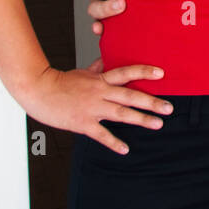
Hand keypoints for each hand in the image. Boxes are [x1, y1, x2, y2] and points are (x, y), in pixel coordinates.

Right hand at [20, 64, 171, 153]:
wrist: (39, 91)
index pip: (126, 73)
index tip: (162, 73)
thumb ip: (98, 67)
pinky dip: (114, 142)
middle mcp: (99, 92)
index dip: (144, 72)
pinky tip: (126, 149)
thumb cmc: (61, 82)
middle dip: (151, 102)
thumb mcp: (83, 72)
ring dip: (140, 119)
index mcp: (100, 79)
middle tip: (169, 107)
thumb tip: (108, 60)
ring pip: (121, 114)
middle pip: (130, 95)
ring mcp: (92, 108)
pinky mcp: (83, 123)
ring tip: (157, 124)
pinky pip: (101, 134)